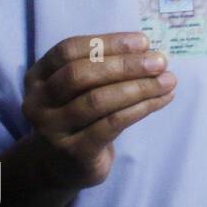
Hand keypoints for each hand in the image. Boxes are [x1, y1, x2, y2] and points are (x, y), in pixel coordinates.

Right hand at [21, 33, 175, 189]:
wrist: (61, 166)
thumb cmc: (78, 116)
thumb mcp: (80, 88)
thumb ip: (104, 67)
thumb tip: (149, 52)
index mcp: (38, 76)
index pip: (69, 50)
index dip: (108, 43)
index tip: (143, 41)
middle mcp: (38, 102)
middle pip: (81, 74)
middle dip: (125, 65)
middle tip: (160, 61)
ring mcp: (53, 129)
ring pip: (98, 100)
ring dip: (139, 87)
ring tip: (168, 81)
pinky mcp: (74, 151)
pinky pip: (112, 124)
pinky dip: (141, 108)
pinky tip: (162, 100)